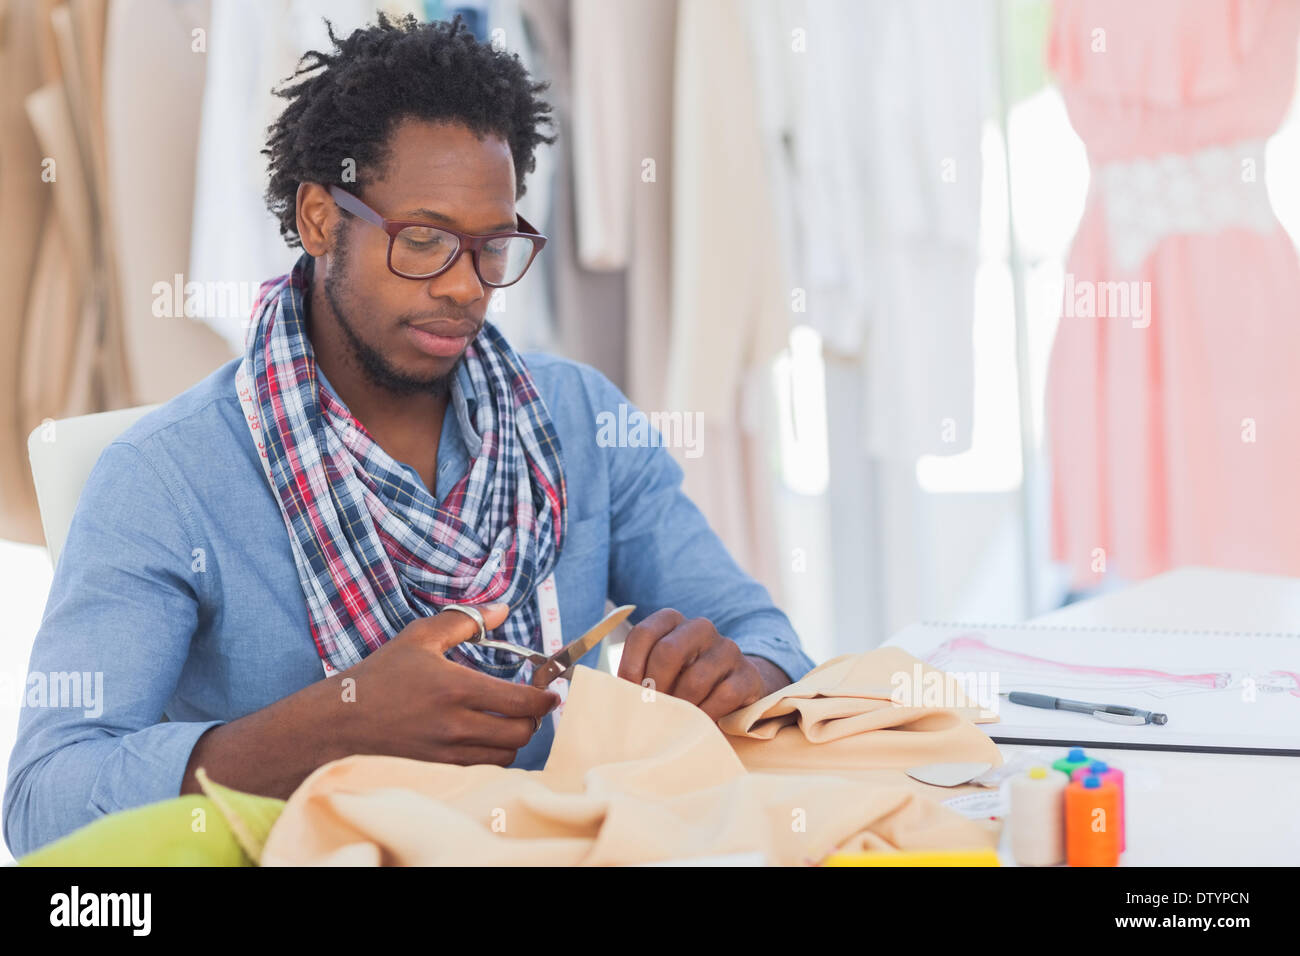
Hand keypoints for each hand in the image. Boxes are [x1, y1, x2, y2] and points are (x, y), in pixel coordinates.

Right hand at [338, 603, 560, 766]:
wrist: (340, 721)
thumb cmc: (380, 676)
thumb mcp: (420, 637)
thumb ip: (464, 620)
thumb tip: (502, 608)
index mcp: (456, 688)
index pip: (522, 702)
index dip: (545, 698)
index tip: (549, 690)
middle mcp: (456, 725)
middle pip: (522, 732)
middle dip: (533, 718)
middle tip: (529, 704)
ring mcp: (448, 752)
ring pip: (506, 755)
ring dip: (515, 738)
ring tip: (507, 721)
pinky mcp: (439, 769)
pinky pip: (484, 768)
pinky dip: (494, 754)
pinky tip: (485, 737)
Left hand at [616, 608, 784, 720]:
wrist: (733, 688)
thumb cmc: (682, 681)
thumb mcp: (657, 671)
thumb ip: (633, 677)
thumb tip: (603, 699)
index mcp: (672, 621)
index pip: (644, 633)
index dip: (631, 666)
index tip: (629, 692)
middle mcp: (700, 628)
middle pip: (669, 652)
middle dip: (655, 687)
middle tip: (652, 709)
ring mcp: (727, 649)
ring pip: (696, 678)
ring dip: (681, 705)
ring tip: (675, 720)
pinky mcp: (747, 675)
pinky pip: (725, 695)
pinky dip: (707, 713)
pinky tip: (700, 721)